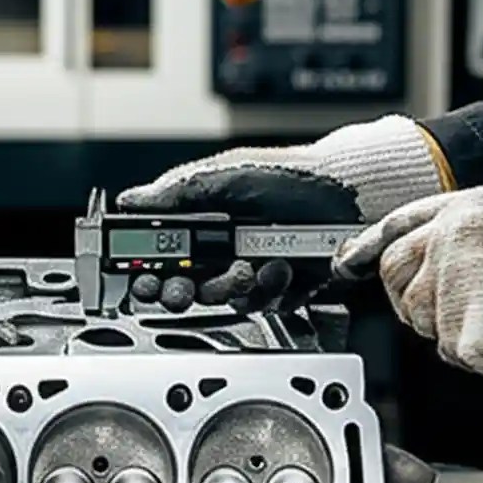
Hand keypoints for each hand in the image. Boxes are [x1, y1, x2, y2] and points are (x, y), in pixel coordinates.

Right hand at [116, 115, 448, 311]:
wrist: (350, 198)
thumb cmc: (293, 178)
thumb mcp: (225, 176)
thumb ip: (174, 192)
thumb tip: (131, 199)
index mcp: (208, 221)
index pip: (165, 256)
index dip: (151, 273)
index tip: (145, 282)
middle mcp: (229, 247)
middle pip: (191, 287)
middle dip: (189, 290)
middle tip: (188, 289)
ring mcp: (257, 269)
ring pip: (228, 301)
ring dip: (239, 285)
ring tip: (257, 264)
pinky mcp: (286, 286)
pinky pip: (266, 306)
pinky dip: (273, 290)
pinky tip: (284, 268)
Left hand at [332, 181, 482, 381]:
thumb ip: (475, 235)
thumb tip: (443, 261)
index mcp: (470, 208)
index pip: (398, 225)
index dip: (368, 247)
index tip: (348, 261)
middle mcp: (453, 238)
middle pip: (396, 277)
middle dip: (416, 302)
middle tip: (460, 314)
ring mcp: (455, 282)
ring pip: (425, 322)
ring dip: (458, 332)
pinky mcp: (466, 328)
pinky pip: (457, 354)